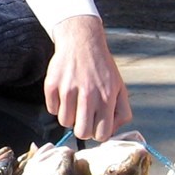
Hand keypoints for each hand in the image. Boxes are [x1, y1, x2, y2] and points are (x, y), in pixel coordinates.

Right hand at [45, 14, 131, 140]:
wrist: (81, 41)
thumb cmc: (102, 67)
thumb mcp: (120, 87)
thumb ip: (122, 112)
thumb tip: (112, 132)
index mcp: (107, 97)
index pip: (101, 134)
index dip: (98, 133)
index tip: (96, 124)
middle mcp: (88, 94)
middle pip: (81, 133)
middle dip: (82, 129)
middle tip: (83, 117)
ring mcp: (68, 89)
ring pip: (64, 122)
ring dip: (69, 116)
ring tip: (74, 103)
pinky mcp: (52, 85)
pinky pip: (52, 109)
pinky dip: (57, 105)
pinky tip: (64, 93)